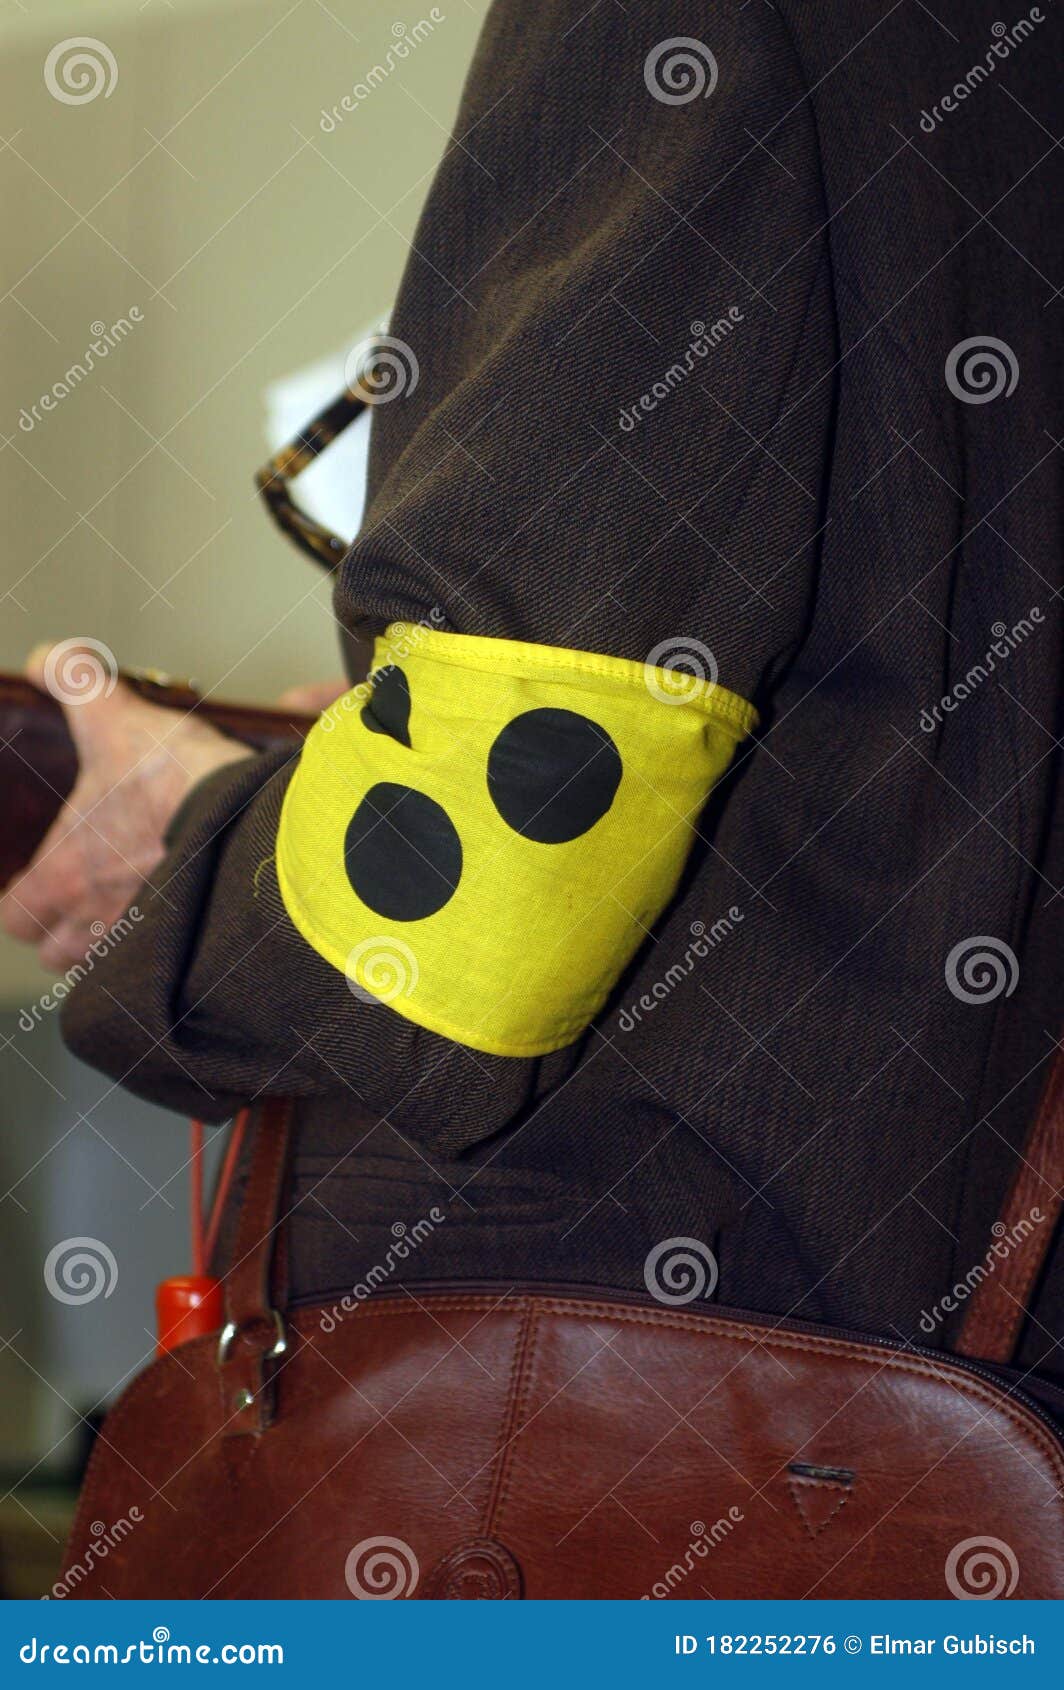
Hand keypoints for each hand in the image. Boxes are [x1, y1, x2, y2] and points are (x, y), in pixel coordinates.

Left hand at [0, 643, 254, 971]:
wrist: (256, 826)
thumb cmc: (180, 785)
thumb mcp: (119, 717)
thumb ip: (75, 680)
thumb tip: (49, 658)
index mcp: (66, 876)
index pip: (16, 917)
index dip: (23, 903)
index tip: (38, 888)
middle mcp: (99, 924)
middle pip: (60, 955)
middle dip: (70, 934)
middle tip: (90, 903)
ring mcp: (149, 947)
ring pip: (111, 970)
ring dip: (118, 948)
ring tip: (139, 917)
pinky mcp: (200, 954)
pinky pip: (172, 972)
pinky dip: (176, 953)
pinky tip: (193, 923)